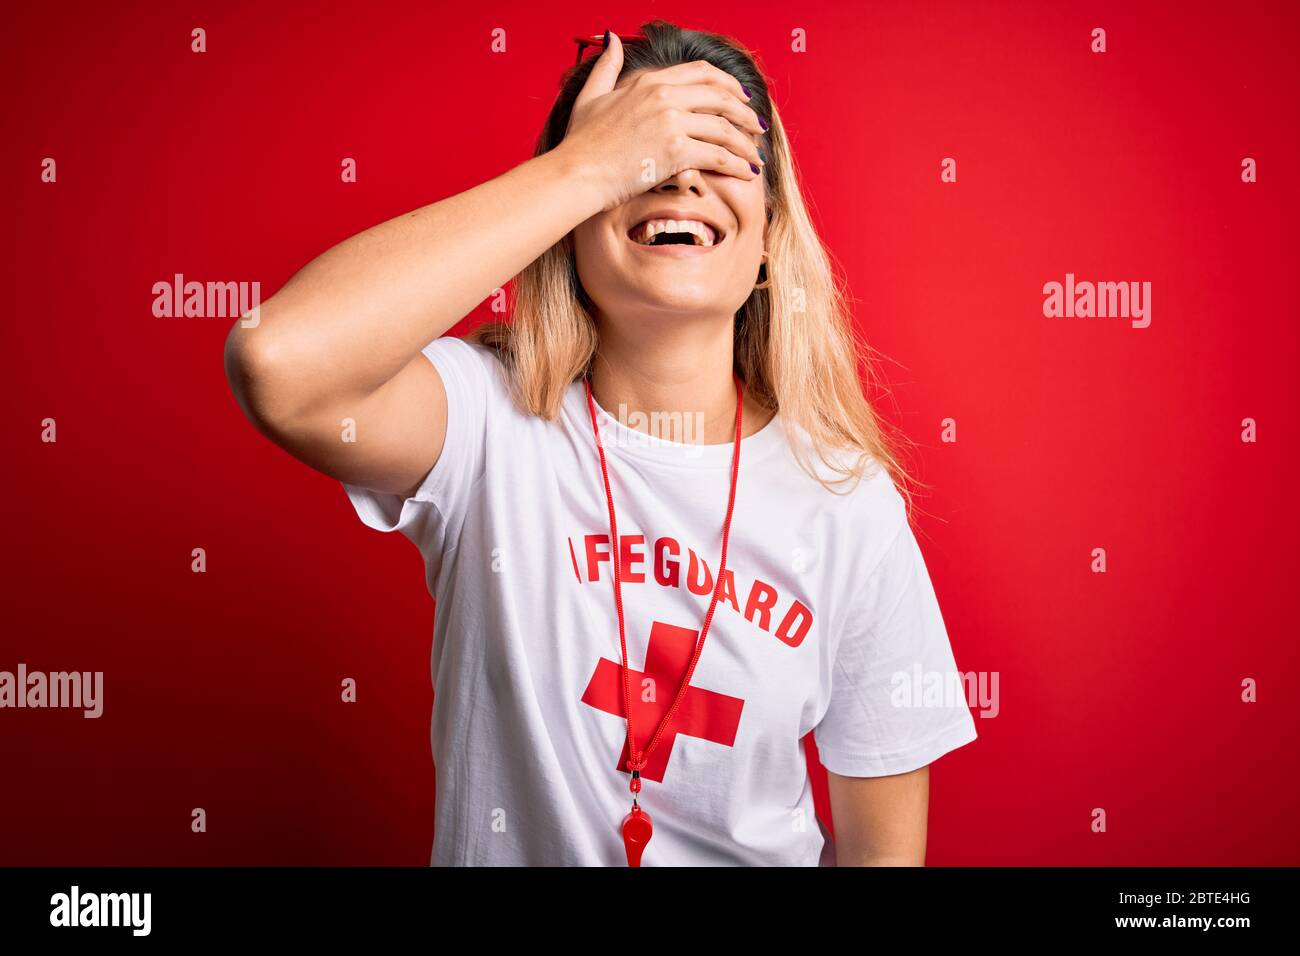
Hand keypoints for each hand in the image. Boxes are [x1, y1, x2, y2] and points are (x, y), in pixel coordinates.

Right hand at [558, 33, 766, 211]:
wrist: (576, 173)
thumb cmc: (580, 142)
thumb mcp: (592, 95)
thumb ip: (606, 65)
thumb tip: (612, 38)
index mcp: (651, 81)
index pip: (702, 74)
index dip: (728, 84)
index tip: (741, 98)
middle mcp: (665, 97)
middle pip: (722, 98)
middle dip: (745, 114)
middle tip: (758, 128)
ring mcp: (672, 123)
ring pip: (725, 129)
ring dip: (746, 144)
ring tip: (756, 157)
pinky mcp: (676, 152)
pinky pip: (719, 156)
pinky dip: (738, 165)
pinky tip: (747, 174)